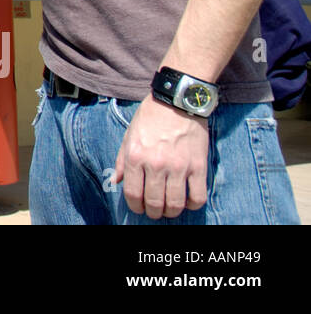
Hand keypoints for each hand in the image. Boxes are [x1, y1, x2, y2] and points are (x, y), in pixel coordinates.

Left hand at [113, 95, 208, 218]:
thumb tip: (115, 181)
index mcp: (135, 157)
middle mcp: (155, 164)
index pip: (133, 194)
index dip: (135, 207)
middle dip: (153, 212)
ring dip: (171, 212)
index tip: (138, 208)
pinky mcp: (198, 166)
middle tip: (154, 212)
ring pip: (175, 204)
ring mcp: (178, 166)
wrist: (177, 101)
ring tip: (170, 209)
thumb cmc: (150, 117)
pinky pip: (197, 196)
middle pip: (154, 203)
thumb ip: (121, 160)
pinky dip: (193, 205)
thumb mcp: (129, 135)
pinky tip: (188, 201)